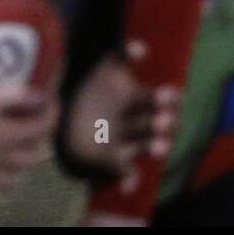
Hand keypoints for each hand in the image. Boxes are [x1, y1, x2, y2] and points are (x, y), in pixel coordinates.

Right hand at [0, 84, 58, 201]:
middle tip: (32, 126)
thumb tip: (41, 96)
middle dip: (37, 143)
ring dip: (12, 171)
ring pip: (6, 182)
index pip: (44, 127)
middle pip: (31, 160)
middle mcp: (0, 160)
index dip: (53, 110)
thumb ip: (19, 96)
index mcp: (10, 138)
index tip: (51, 96)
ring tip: (9, 157)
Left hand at [61, 43, 180, 189]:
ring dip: (157, 147)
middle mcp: (136, 122)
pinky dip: (129, 181)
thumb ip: (122, 53)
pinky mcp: (113, 161)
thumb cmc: (88, 89)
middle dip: (164, 123)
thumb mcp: (103, 66)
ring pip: (147, 146)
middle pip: (157, 124)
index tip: (174, 94)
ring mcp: (126, 142)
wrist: (59, 115)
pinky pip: (127, 173)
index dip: (167, 98)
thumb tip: (143, 48)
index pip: (158, 99)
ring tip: (160, 147)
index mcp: (135, 99)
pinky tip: (128, 185)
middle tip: (166, 120)